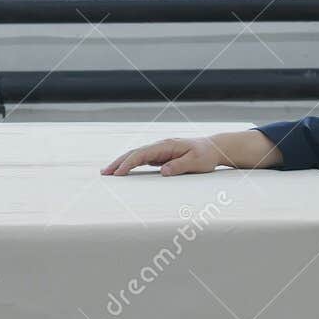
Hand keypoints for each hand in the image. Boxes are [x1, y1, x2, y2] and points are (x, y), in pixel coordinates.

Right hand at [101, 136, 224, 176]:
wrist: (213, 148)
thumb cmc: (206, 155)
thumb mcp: (196, 162)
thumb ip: (180, 166)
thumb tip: (163, 171)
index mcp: (167, 145)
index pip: (142, 154)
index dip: (129, 163)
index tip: (118, 173)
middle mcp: (160, 146)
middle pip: (134, 153)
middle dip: (118, 162)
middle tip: (104, 172)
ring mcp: (159, 151)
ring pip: (136, 155)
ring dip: (121, 163)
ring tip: (108, 172)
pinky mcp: (160, 156)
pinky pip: (141, 160)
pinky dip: (130, 164)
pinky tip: (123, 171)